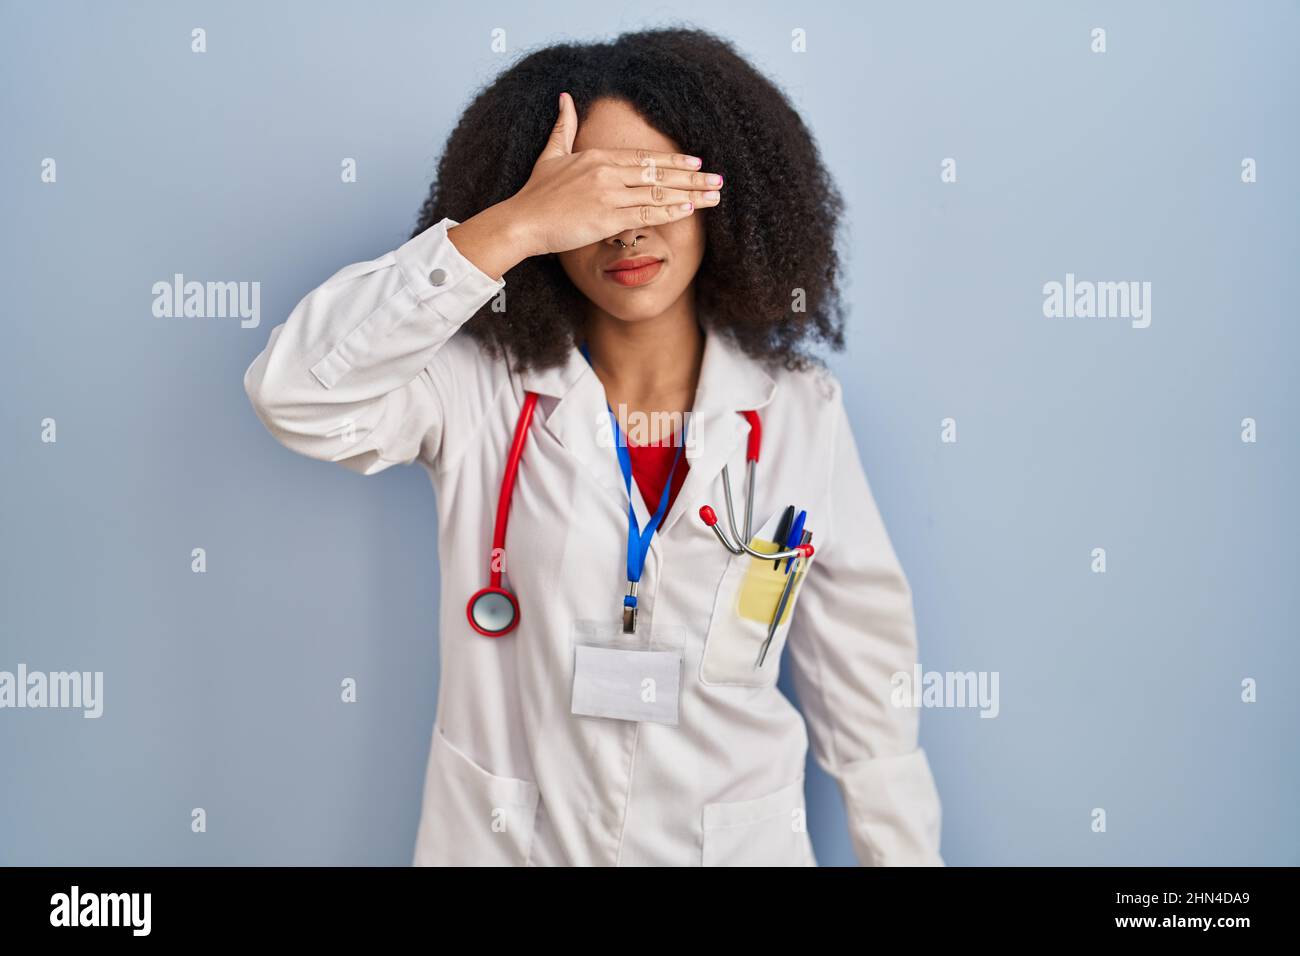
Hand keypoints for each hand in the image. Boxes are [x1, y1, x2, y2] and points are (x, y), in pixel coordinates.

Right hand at [507, 91, 723, 256]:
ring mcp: (609, 194)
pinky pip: (646, 212)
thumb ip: (564, 126)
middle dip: (692, 177)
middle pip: (659, 173)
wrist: (522, 220)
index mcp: (598, 157)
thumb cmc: (536, 193)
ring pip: (659, 192)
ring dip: (690, 195)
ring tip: (714, 196)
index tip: (696, 162)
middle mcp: (608, 172)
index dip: (673, 160)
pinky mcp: (608, 217)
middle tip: (718, 180)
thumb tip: (566, 97)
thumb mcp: (551, 154)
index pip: (644, 158)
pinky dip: (670, 210)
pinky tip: (689, 208)